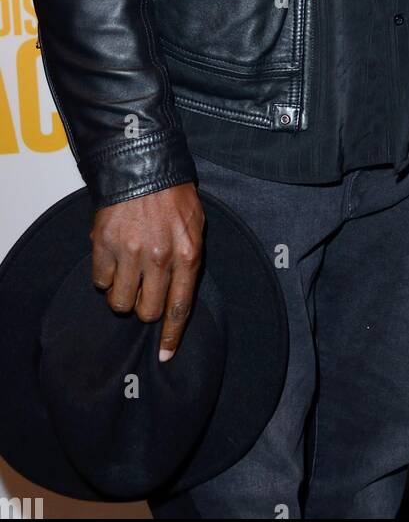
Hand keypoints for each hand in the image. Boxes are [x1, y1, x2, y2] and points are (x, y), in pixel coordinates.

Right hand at [90, 183, 204, 361]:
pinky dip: (105, 276)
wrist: (143, 165)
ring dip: (122, 294)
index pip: (179, 308)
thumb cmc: (173, 196)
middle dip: (144, 308)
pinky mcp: (104, 245)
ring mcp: (130, 252)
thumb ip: (189, 260)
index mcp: (188, 254)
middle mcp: (160, 257)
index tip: (165, 356)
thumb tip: (179, 296)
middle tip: (143, 291)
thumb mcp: (195, 225)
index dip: (171, 336)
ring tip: (127, 272)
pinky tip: (113, 257)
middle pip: (148, 311)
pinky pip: (100, 280)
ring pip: (119, 302)